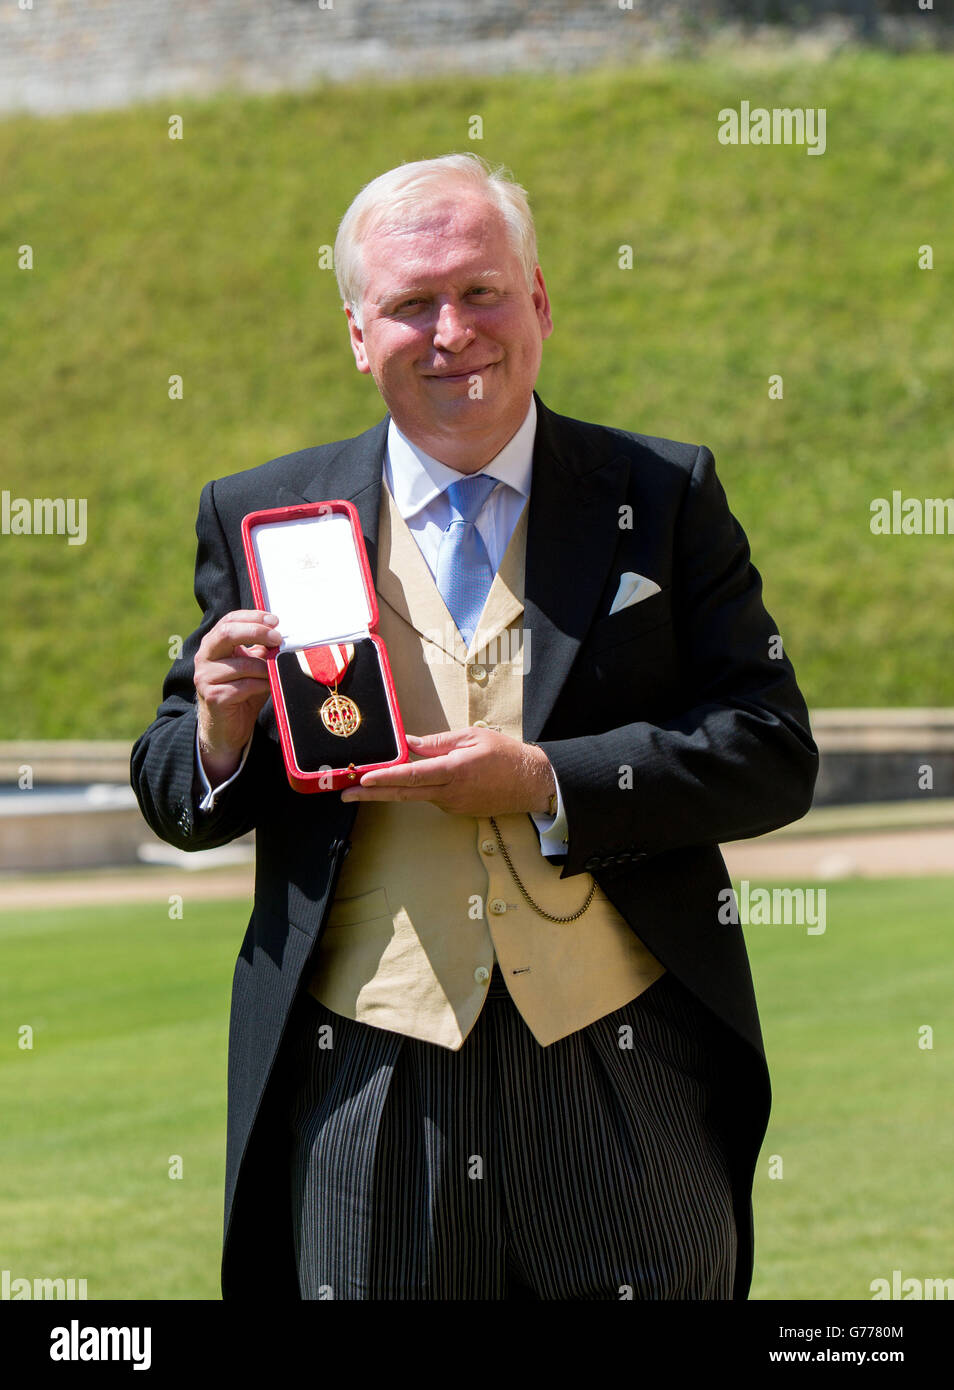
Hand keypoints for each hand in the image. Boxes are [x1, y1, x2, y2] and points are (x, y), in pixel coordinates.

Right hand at [194, 610, 281, 780]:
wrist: (226, 728)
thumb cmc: (242, 693)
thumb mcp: (252, 666)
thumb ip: (261, 650)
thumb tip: (282, 635)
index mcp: (213, 645)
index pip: (229, 620)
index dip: (252, 617)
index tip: (275, 620)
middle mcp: (204, 657)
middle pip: (227, 634)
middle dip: (256, 632)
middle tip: (277, 638)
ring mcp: (206, 677)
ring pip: (242, 664)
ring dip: (266, 668)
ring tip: (276, 672)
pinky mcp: (214, 697)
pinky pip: (245, 686)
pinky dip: (262, 685)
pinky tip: (269, 687)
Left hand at [340, 726, 555, 816]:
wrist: (530, 783)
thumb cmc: (505, 755)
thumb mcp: (471, 738)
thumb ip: (437, 742)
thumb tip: (409, 742)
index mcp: (454, 770)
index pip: (413, 775)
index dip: (386, 777)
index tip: (364, 778)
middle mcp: (450, 792)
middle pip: (404, 794)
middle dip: (372, 795)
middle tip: (346, 794)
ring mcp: (452, 805)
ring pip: (418, 795)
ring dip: (397, 788)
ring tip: (375, 780)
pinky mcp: (456, 811)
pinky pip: (433, 797)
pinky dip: (424, 788)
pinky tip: (430, 778)